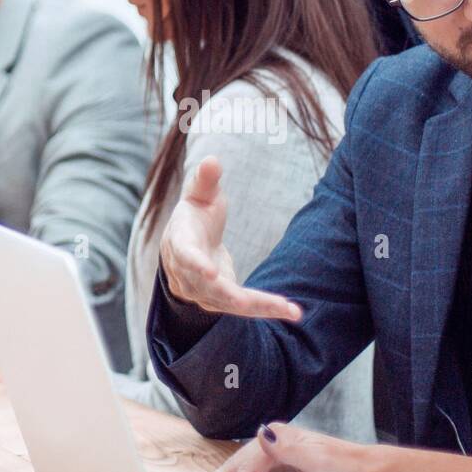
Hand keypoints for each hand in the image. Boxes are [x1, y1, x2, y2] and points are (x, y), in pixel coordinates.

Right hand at [158, 156, 300, 320]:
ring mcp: (201, 291)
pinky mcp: (219, 301)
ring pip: (230, 303)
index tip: (211, 272)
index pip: (185, 256)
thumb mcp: (199, 193)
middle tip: (256, 303)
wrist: (187, 244)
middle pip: (211, 288)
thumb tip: (212, 159)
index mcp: (180, 243)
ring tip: (291, 310)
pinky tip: (292, 312)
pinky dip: (266, 309)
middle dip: (234, 297)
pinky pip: (243, 308)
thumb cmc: (196, 213)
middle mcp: (186, 274)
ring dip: (260, 307)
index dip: (196, 264)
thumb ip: (205, 179)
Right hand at [183, 421, 367, 471]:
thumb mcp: (321, 459)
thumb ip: (289, 448)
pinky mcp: (282, 465)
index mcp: (281, 437)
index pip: (246, 465)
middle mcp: (276, 440)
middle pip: (237, 463)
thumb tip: (262, 434)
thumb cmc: (351, 469)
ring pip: (240, 468)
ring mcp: (278, 451)